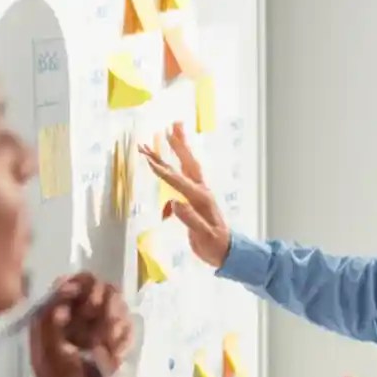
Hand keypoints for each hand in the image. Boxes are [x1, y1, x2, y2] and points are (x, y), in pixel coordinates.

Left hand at [32, 273, 132, 376]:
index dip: (84, 286)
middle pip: (100, 291)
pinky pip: (127, 328)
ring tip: (109, 350)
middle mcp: (76, 322)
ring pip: (117, 308)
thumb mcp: (51, 352)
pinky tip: (116, 358)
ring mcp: (97, 333)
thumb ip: (52, 316)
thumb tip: (68, 285)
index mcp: (54, 321)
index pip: (71, 284)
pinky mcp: (115, 345)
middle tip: (102, 332)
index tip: (92, 302)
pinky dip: (124, 340)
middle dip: (106, 308)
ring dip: (116, 326)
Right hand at [139, 122, 230, 267]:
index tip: (148, 159)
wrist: (227, 250)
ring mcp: (200, 192)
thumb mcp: (203, 236)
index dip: (163, 171)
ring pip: (187, 165)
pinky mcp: (197, 196)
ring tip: (172, 130)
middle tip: (172, 125)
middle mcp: (201, 191)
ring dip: (179, 147)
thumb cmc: (215, 245)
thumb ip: (190, 220)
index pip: (179, 182)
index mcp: (201, 199)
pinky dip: (176, 163)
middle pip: (188, 163)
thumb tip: (174, 203)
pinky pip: (184, 175)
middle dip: (179, 145)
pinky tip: (170, 158)